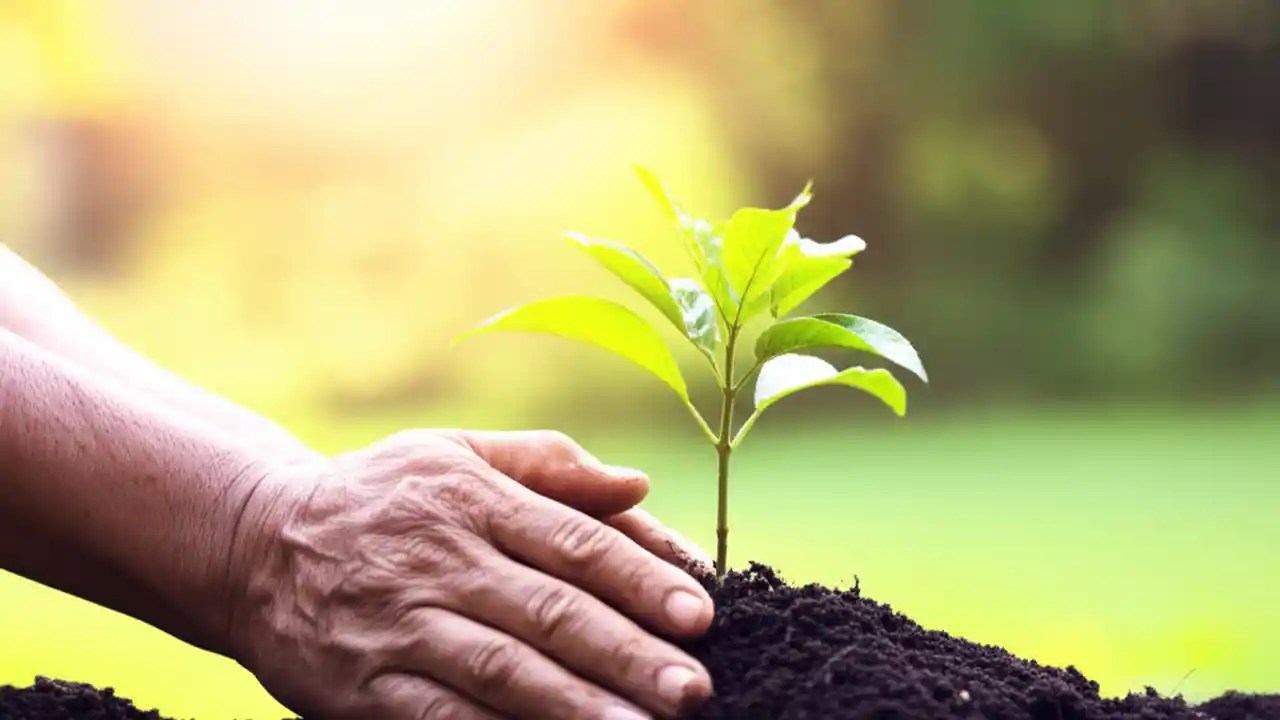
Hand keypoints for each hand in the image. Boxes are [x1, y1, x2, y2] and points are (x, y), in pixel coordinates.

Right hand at [229, 430, 714, 719]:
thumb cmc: (382, 496)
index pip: (574, 541)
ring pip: (501, 671)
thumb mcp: (457, 453)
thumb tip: (638, 483)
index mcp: (472, 499)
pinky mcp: (362, 687)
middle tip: (692, 689)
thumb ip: (550, 465)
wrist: (255, 541)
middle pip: (549, 612)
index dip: (641, 579)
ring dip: (576, 704)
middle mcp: (440, 561)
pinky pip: (439, 716)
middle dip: (627, 653)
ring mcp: (400, 627)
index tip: (700, 614)